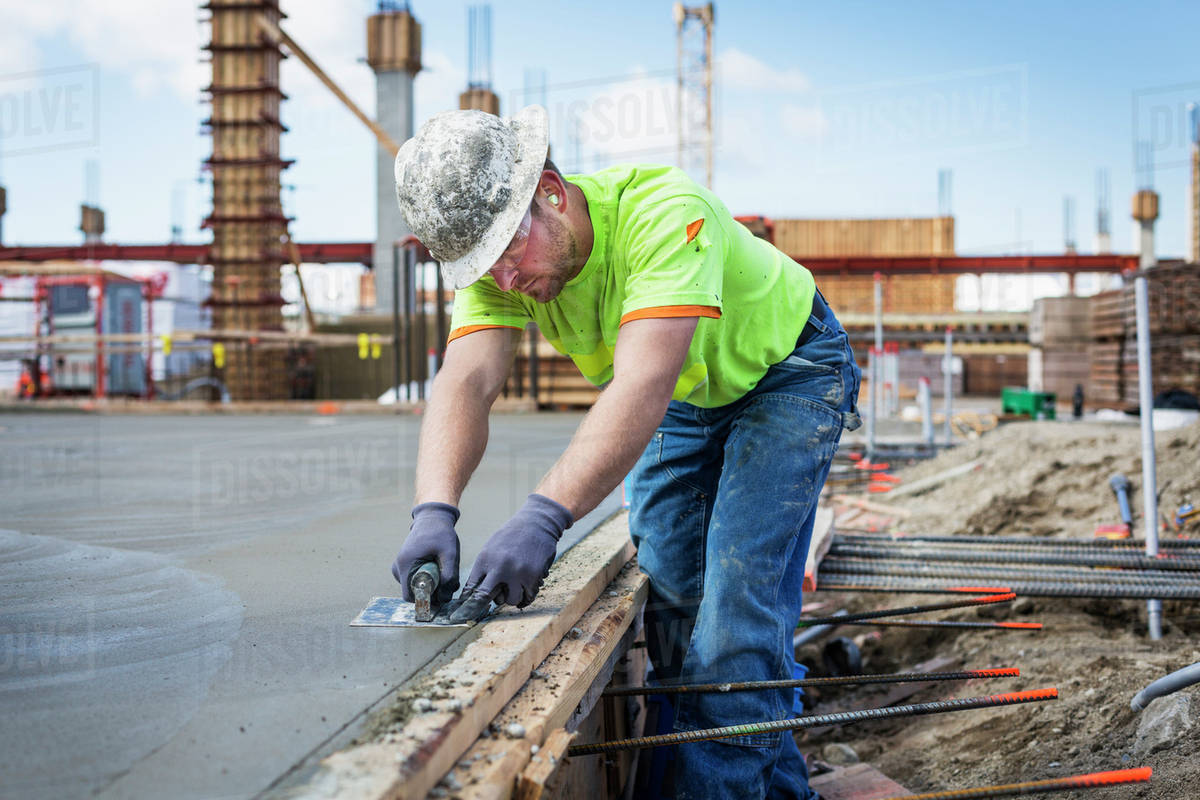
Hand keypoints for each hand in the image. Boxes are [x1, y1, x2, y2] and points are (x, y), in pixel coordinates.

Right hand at [391, 502, 460, 603]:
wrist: (432, 517)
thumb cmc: (441, 533)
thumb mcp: (450, 553)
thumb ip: (449, 575)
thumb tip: (445, 597)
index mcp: (405, 564)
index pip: (409, 596)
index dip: (425, 600)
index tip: (440, 597)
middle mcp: (398, 567)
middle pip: (412, 592)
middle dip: (430, 593)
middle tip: (447, 584)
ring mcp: (400, 565)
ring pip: (414, 587)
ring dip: (429, 585)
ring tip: (443, 572)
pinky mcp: (404, 564)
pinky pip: (414, 579)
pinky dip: (426, 579)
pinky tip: (437, 569)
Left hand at [448, 494, 572, 622]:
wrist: (537, 523)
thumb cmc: (512, 536)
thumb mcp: (491, 548)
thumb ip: (484, 569)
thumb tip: (475, 593)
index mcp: (485, 559)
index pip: (471, 588)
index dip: (466, 604)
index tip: (461, 615)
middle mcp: (499, 567)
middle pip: (485, 598)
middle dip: (484, 604)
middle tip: (488, 603)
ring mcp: (517, 573)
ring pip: (509, 601)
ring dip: (511, 598)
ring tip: (513, 588)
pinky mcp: (533, 576)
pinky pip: (528, 597)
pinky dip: (526, 597)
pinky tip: (524, 591)